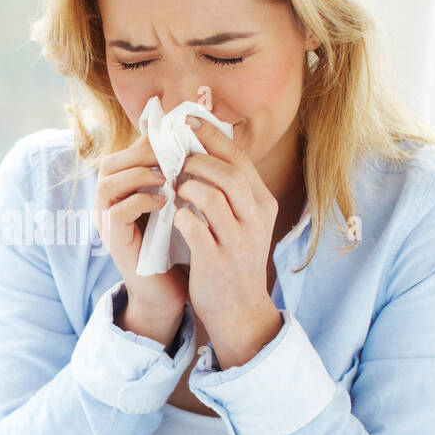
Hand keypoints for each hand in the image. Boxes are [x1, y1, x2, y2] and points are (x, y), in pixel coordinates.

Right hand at [93, 133, 188, 343]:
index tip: (179, 140)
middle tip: (174, 152)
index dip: (149, 142)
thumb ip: (176, 179)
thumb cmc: (175, 248)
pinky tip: (165, 202)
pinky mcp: (114, 241)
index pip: (124, 154)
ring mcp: (106, 224)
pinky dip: (141, 201)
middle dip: (143, 153)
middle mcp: (107, 205)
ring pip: (108, 183)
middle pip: (110, 163)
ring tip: (169, 176)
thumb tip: (197, 143)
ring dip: (140, 175)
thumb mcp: (176, 207)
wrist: (168, 294)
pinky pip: (118, 211)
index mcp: (121, 193)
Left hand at [173, 117, 284, 368]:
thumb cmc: (234, 260)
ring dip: (186, 187)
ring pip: (211, 196)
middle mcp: (255, 220)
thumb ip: (230, 191)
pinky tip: (171, 216)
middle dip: (196, 160)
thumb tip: (202, 150)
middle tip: (174, 160)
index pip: (239, 160)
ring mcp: (237, 241)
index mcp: (263, 204)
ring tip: (173, 189)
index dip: (211, 137)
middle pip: (228, 173)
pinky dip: (178, 216)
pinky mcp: (216, 261)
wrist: (239, 311)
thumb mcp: (243, 222)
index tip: (187, 122)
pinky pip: (193, 227)